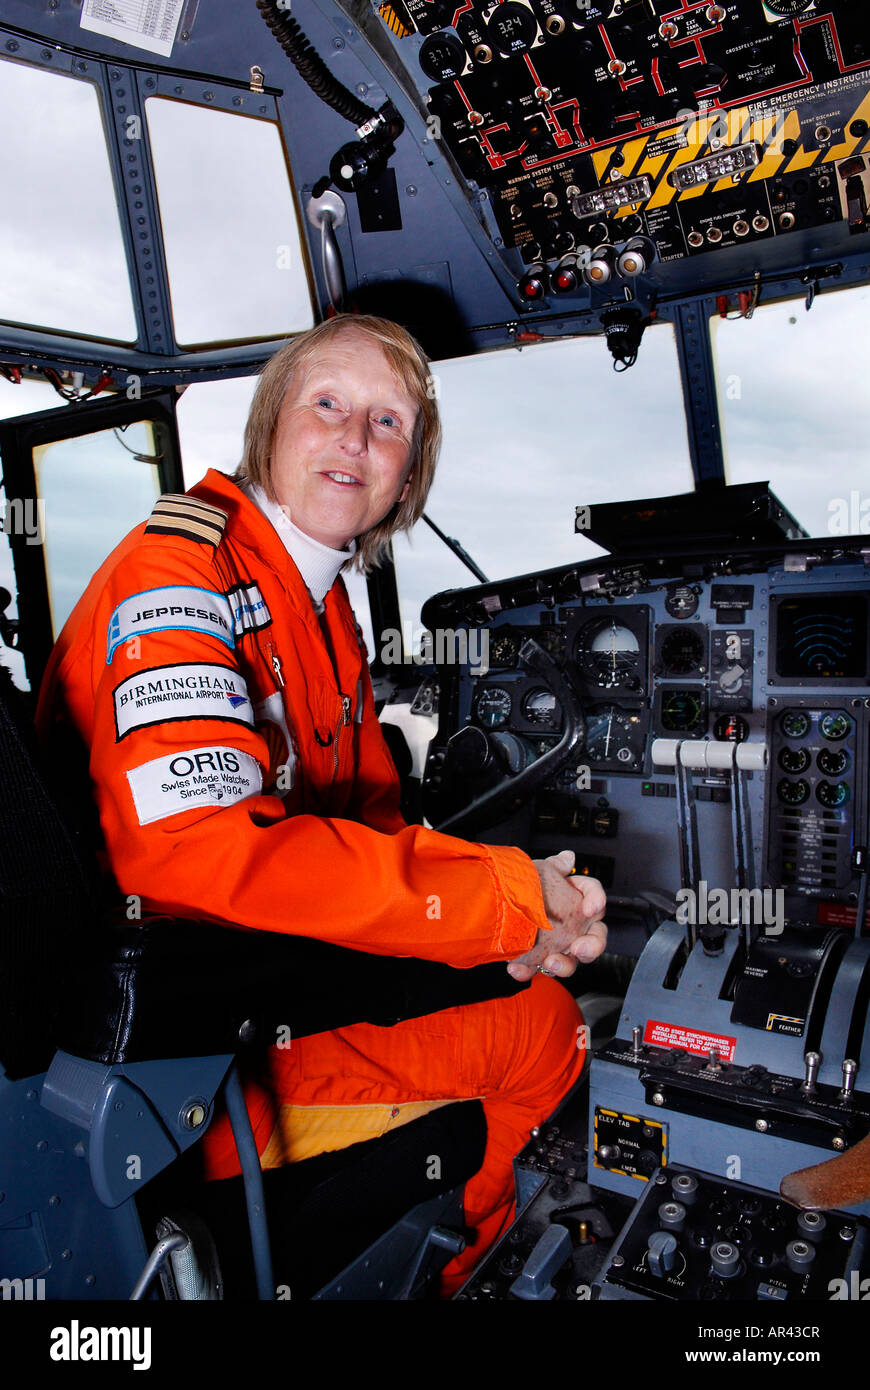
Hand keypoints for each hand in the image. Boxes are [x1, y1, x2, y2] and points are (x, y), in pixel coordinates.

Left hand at [508, 850, 606, 981]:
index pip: (593, 895)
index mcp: (573, 900)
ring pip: (571, 962)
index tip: (589, 908)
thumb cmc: (516, 888)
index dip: (596, 900)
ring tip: (549, 962)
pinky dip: (527, 971)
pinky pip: (536, 970)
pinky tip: (516, 968)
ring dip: (563, 965)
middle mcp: (570, 925)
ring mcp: (555, 945)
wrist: (488, 905)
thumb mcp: (537, 873)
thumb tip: (568, 857)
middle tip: (578, 948)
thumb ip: (556, 867)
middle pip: (595, 938)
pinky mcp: (536, 959)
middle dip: (592, 946)